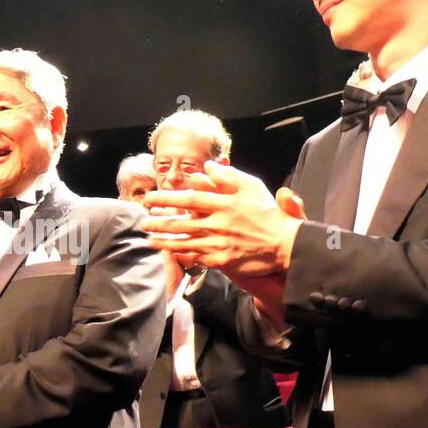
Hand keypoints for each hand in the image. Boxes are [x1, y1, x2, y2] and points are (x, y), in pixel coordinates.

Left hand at [142, 162, 305, 288]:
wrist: (284, 243)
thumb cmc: (268, 213)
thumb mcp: (251, 186)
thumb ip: (227, 176)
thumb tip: (207, 167)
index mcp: (224, 203)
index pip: (189, 198)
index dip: (167, 198)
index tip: (150, 198)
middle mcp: (219, 223)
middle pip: (182, 222)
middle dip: (159, 221)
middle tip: (142, 220)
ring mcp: (220, 244)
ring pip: (186, 242)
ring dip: (164, 241)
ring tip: (148, 239)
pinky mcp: (223, 261)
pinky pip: (198, 258)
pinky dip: (182, 256)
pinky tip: (170, 254)